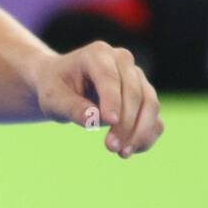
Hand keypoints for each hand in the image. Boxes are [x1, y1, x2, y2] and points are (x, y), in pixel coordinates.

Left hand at [32, 41, 163, 157]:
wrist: (61, 85)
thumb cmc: (55, 89)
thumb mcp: (53, 98)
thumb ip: (72, 107)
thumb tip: (96, 118)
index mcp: (97, 54)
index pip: (110, 78)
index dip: (113, 101)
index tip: (110, 123)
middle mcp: (122, 60)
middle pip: (134, 93)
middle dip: (125, 123)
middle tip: (111, 147)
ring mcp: (137, 77)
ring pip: (151, 105)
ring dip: (140, 132)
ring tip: (122, 153)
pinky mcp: (145, 95)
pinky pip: (155, 116)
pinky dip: (147, 134)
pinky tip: (131, 150)